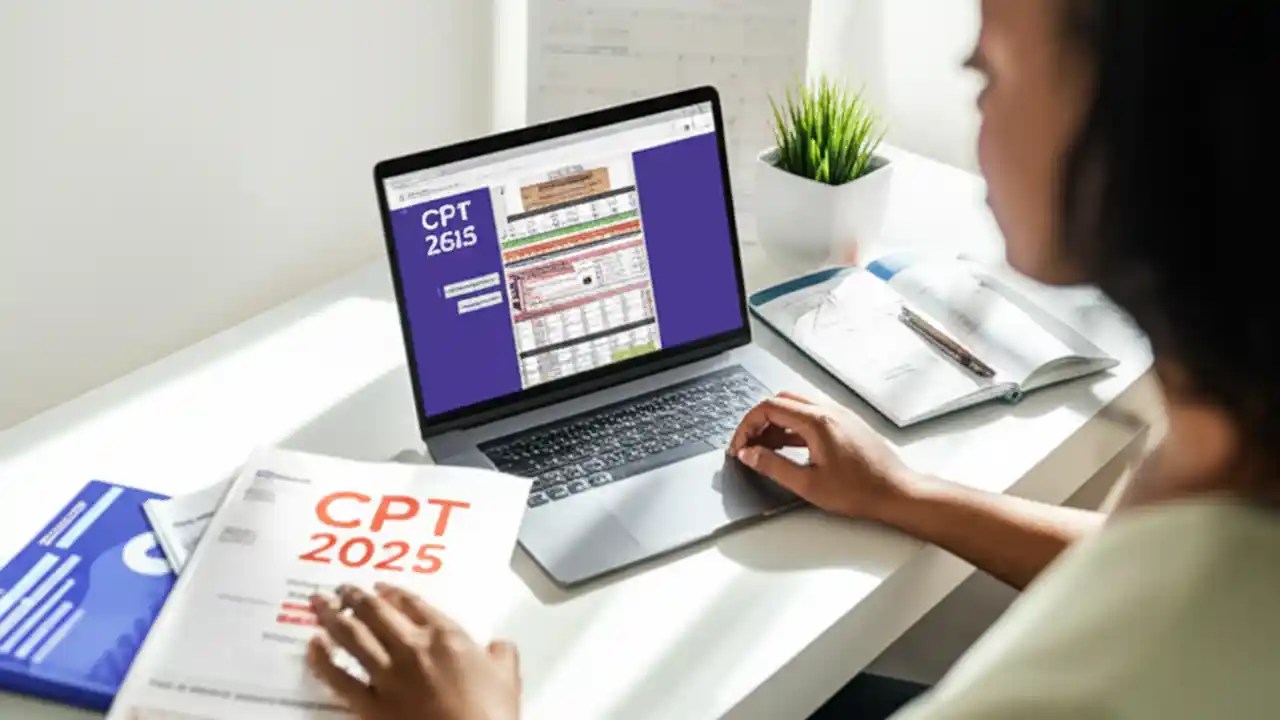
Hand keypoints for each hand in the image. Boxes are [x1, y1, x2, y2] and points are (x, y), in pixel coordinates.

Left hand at [306, 583, 519, 719]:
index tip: (380, 586)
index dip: (393, 592)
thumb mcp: (508, 675)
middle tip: (342, 588)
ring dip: (332, 617)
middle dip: (355, 597)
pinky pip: (339, 678)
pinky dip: (322, 660)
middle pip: (376, 613)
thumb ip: (500, 653)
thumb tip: (497, 646)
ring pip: (352, 637)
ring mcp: (388, 675)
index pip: (413, 603)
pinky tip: (312, 646)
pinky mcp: (371, 704)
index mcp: (445, 635)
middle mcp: (412, 647)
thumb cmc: (492, 712)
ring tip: (319, 604)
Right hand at [728, 392, 917, 520]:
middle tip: (748, 446)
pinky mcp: (845, 424)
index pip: (769, 408)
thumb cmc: (861, 491)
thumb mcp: (808, 484)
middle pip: (780, 402)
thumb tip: (749, 454)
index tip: (740, 446)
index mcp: (817, 421)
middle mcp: (828, 411)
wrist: (896, 493)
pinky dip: (792, 428)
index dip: (747, 426)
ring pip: (795, 408)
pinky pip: (810, 416)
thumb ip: (773, 466)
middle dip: (758, 422)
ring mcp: (838, 416)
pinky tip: (787, 448)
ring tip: (764, 450)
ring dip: (775, 424)